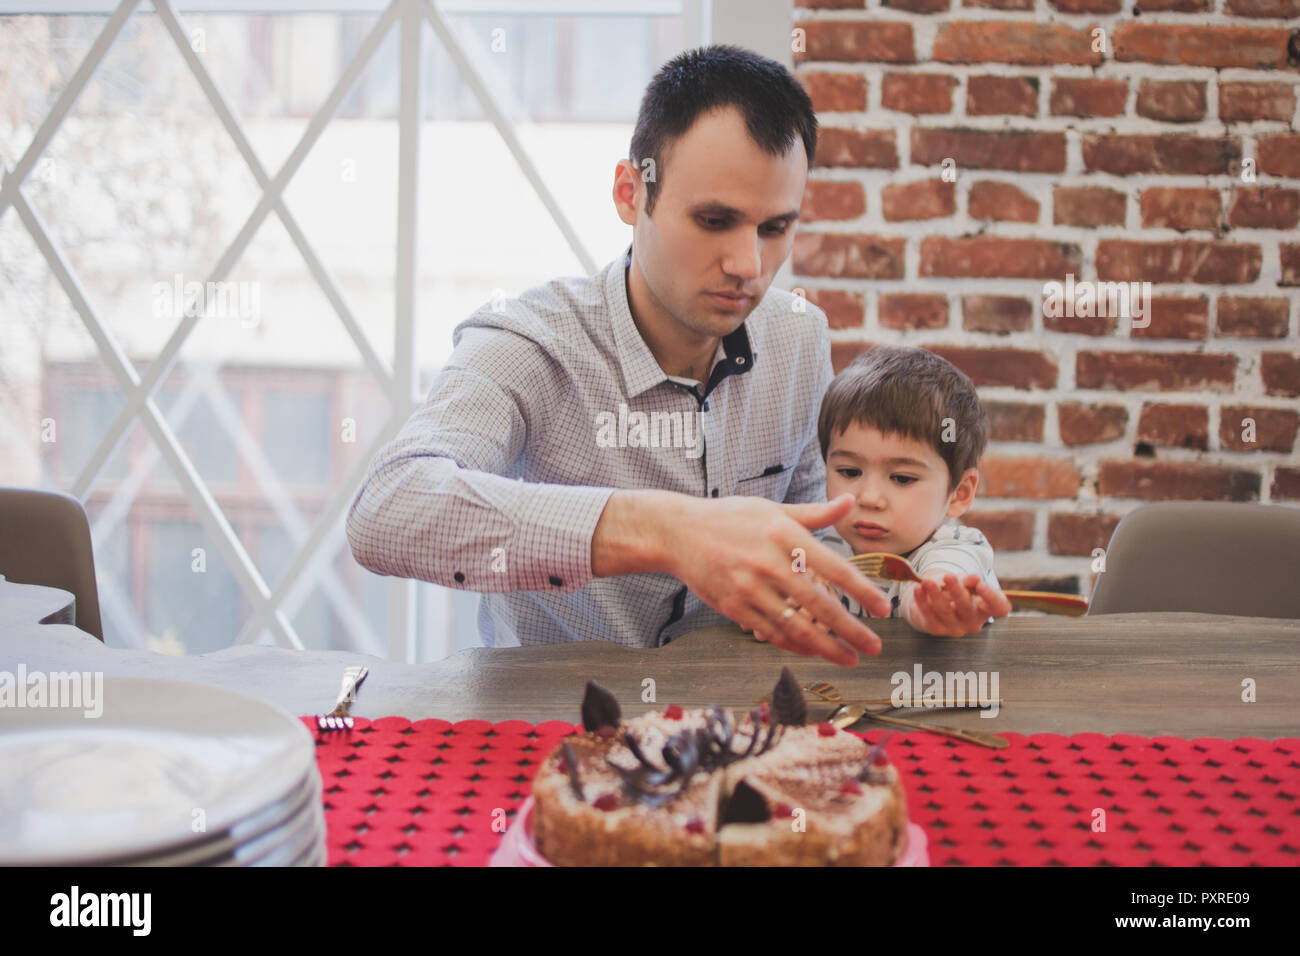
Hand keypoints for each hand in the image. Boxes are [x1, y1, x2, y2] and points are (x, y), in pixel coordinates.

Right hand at [661, 493, 890, 665]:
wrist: (678, 532)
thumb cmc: (730, 518)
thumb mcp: (772, 509)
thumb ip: (814, 514)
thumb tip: (850, 502)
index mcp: (785, 536)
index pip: (835, 568)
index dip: (862, 592)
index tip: (883, 609)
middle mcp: (770, 563)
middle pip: (820, 605)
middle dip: (851, 631)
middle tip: (874, 648)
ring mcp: (750, 588)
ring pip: (795, 626)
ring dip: (826, 647)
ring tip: (848, 658)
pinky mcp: (733, 607)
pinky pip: (770, 632)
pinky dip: (794, 645)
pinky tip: (812, 651)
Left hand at [902, 572, 1011, 637]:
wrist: (936, 602)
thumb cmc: (958, 591)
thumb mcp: (966, 582)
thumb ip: (970, 581)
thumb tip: (974, 578)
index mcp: (986, 609)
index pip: (998, 607)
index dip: (992, 597)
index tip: (981, 584)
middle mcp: (973, 622)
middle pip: (967, 607)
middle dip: (957, 591)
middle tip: (949, 576)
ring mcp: (955, 628)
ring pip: (945, 611)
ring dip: (936, 595)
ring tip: (927, 581)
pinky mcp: (937, 629)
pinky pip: (929, 615)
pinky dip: (922, 602)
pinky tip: (918, 589)